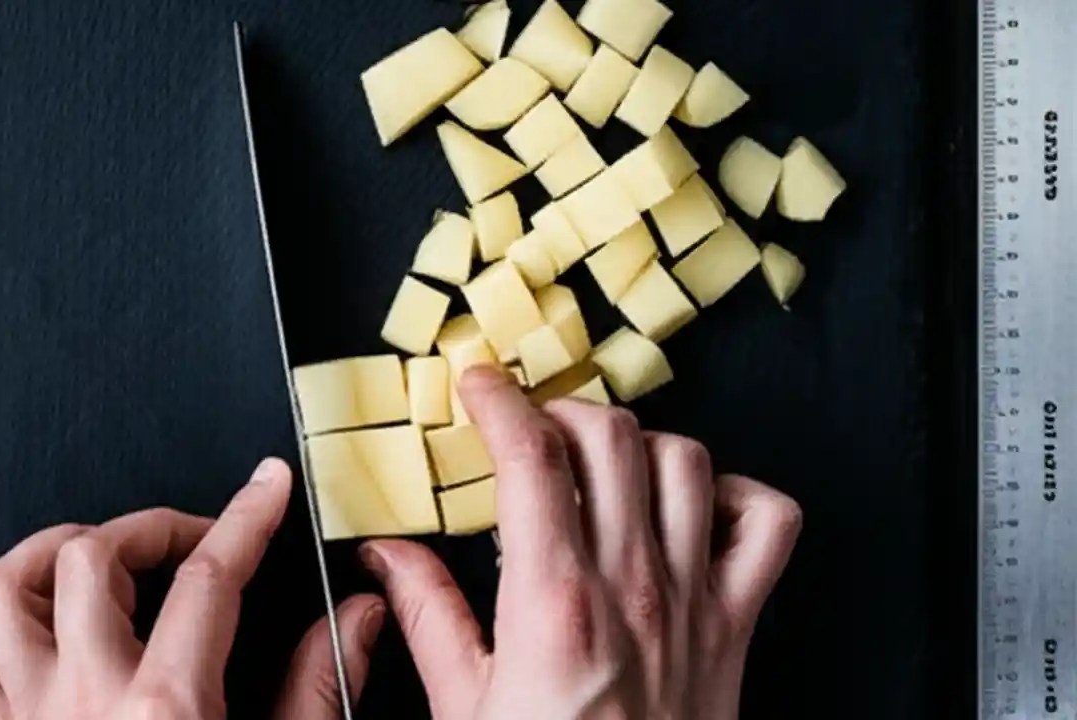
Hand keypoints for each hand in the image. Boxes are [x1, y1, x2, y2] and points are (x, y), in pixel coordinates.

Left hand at [0, 459, 383, 719]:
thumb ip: (318, 686)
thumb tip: (353, 616)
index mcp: (167, 709)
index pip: (210, 574)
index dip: (246, 515)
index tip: (266, 485)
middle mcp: (86, 701)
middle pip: (95, 556)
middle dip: (153, 525)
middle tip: (195, 539)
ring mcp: (30, 719)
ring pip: (6, 590)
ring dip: (55, 553)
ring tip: (104, 553)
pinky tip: (44, 621)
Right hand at [360, 367, 801, 718]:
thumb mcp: (463, 705)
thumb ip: (429, 615)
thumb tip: (389, 553)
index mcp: (555, 604)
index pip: (532, 456)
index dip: (500, 400)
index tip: (479, 384)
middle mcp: (633, 585)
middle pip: (610, 436)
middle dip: (560, 411)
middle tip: (529, 429)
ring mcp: (694, 599)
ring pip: (686, 460)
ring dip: (638, 442)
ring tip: (600, 463)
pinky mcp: (738, 622)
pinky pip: (769, 522)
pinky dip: (735, 493)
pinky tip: (689, 505)